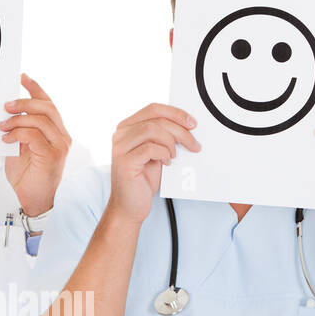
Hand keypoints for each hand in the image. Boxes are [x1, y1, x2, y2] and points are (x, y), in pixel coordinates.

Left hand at [1, 74, 71, 214]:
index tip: (23, 77)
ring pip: (40, 119)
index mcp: (56, 132)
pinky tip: (7, 138)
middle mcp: (62, 137)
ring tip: (3, 125)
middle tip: (7, 105)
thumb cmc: (29, 178)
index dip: (36, 89)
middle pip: (47, 107)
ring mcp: (59, 146)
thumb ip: (19, 132)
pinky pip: (33, 135)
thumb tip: (7, 115)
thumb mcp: (20, 149)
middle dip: (25, 101)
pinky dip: (17, 133)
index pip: (49, 104)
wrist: (35, 201)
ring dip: (17, 119)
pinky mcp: (52, 155)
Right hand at [108, 104, 198, 224]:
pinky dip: (163, 154)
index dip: (175, 113)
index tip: (192, 123)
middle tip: (194, 144)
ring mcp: (120, 147)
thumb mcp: (156, 153)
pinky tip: (166, 163)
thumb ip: (164, 137)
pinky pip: (150, 148)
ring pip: (153, 130)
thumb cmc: (142, 181)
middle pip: (156, 119)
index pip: (153, 109)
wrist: (129, 207)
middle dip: (180, 130)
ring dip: (171, 143)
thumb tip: (187, 126)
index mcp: (127, 127)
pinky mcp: (124, 161)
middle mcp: (120, 134)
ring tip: (174, 156)